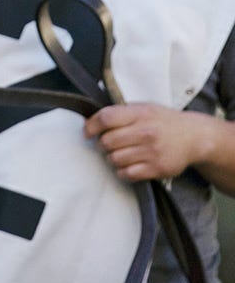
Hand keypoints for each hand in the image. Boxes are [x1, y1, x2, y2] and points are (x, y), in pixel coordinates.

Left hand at [84, 103, 204, 182]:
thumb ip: (120, 113)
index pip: (106, 118)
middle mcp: (146, 132)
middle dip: (103, 144)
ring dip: (112, 158)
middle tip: (108, 144)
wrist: (194, 136)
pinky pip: (127, 174)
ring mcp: (152, 152)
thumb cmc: (162, 121)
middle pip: (107, 142)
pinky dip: (122, 171)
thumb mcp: (143, 108)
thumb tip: (91, 121)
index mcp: (140, 114)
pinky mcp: (158, 169)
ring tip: (120, 153)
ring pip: (114, 159)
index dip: (91, 126)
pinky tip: (128, 165)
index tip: (87, 132)